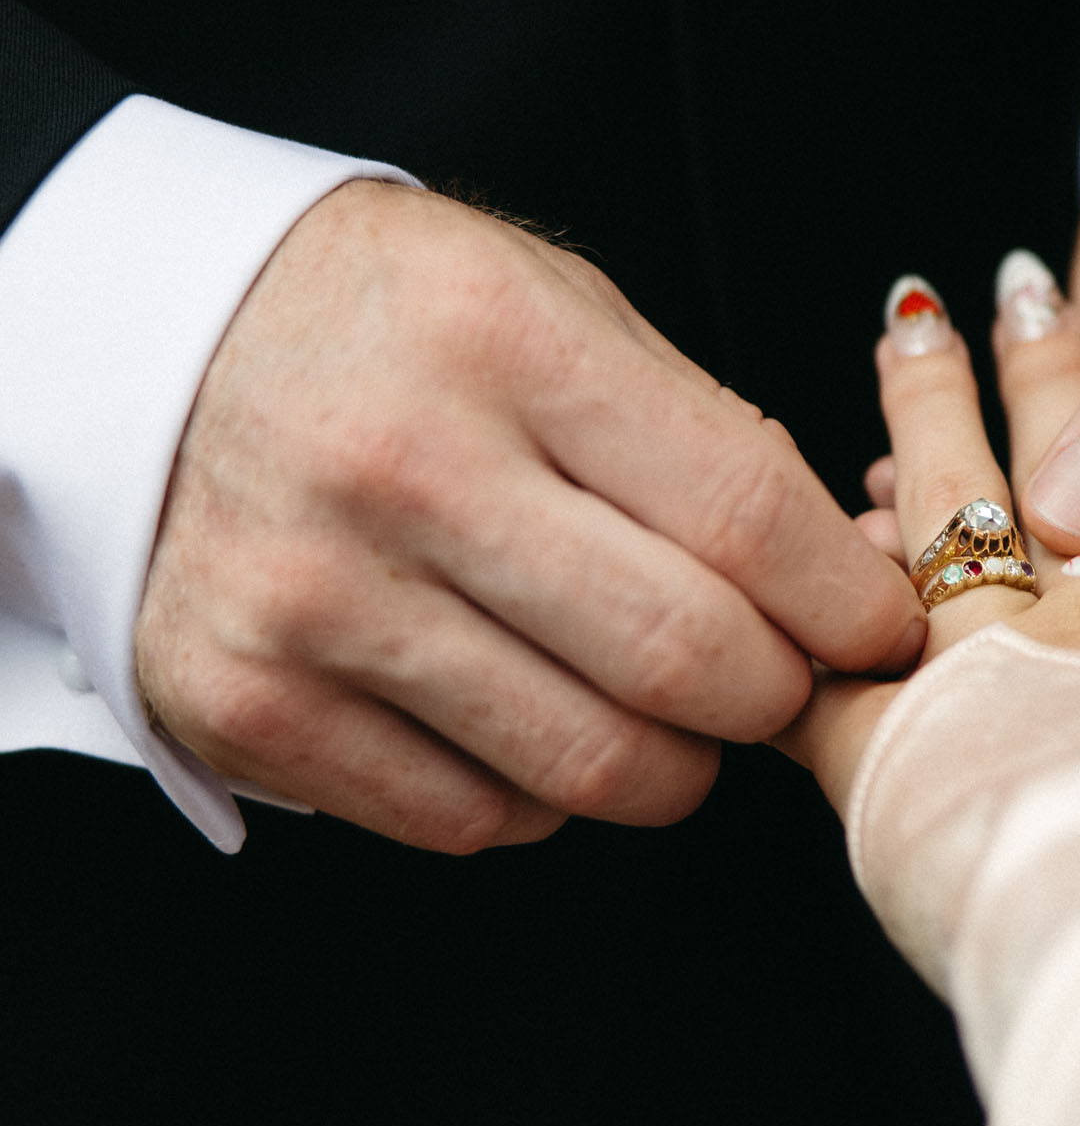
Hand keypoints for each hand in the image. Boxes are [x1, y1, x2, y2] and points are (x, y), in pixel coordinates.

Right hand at [134, 181, 924, 851]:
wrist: (153, 338)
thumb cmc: (399, 319)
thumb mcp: (558, 306)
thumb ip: (701, 434)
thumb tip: (843, 576)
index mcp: (506, 344)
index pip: (745, 513)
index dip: (848, 599)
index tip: (880, 628)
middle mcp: (401, 473)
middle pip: (684, 660)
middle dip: (777, 696)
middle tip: (782, 678)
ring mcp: (310, 602)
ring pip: (589, 767)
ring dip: (675, 765)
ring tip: (672, 711)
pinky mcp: (244, 708)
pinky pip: (470, 818)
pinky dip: (544, 795)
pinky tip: (538, 716)